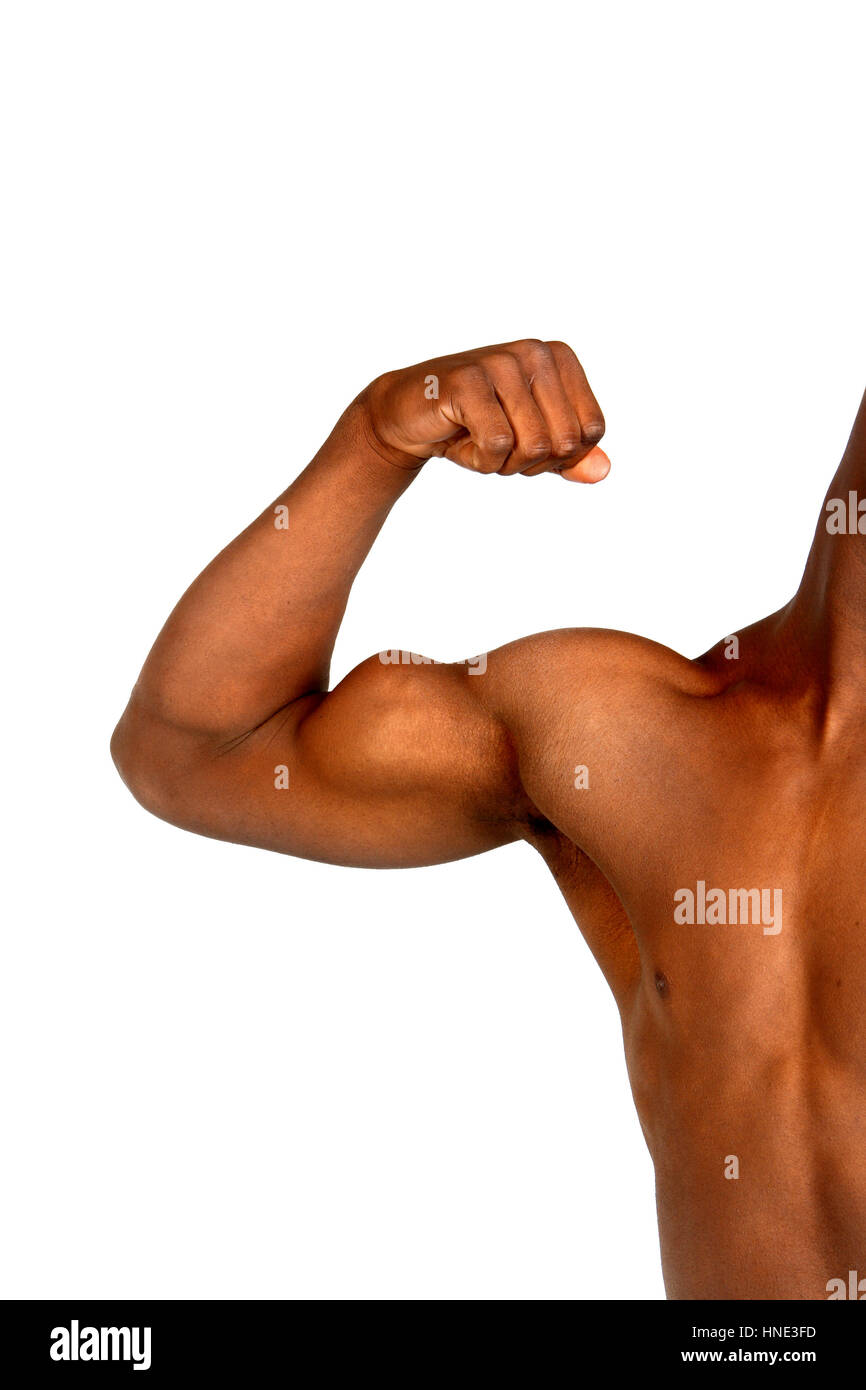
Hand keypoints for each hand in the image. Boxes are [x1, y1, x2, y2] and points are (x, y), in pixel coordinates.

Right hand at [361, 339, 608, 481]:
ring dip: (503, 463)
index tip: (523, 440)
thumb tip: (602, 472)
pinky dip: (479, 460)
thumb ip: (570, 456)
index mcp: (559, 358)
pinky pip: (497, 445)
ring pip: (534, 446)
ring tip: (477, 439)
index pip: (592, 431)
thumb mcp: (529, 442)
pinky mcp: (469, 380)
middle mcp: (536, 352)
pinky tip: (460, 439)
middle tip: (496, 444)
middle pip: (565, 442)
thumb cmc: (473, 425)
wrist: (408, 416)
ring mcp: (502, 362)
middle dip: (530, 462)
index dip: (559, 456)